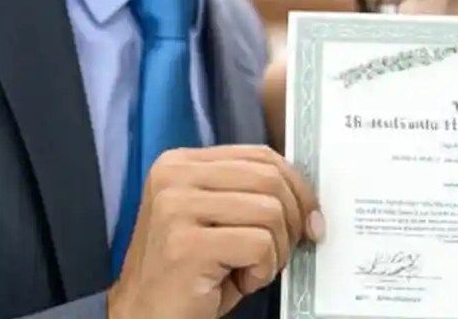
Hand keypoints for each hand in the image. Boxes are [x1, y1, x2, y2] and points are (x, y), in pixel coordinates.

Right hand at [107, 145, 324, 318]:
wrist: (146, 316)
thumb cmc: (191, 272)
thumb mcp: (219, 220)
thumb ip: (251, 194)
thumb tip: (309, 198)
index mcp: (181, 163)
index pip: (260, 155)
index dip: (297, 185)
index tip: (311, 217)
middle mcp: (174, 177)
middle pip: (270, 180)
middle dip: (293, 219)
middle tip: (284, 251)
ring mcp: (175, 208)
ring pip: (269, 211)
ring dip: (276, 250)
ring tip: (253, 269)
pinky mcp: (185, 245)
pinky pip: (259, 244)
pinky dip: (263, 269)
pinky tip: (240, 281)